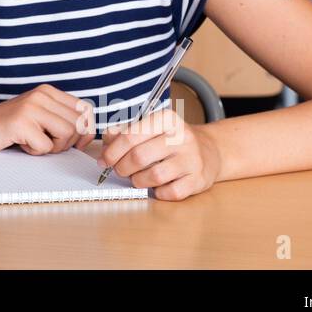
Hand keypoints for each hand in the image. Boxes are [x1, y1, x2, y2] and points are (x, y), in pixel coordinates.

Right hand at [0, 84, 96, 154]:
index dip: (86, 131)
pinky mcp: (21, 122)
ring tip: (33, 142)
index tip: (76, 143)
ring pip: (66, 134)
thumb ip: (60, 118)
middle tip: (46, 143)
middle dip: (67, 142)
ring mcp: (31, 107)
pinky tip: (20, 143)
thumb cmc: (8, 127)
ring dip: (52, 147)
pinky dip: (35, 151)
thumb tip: (89, 134)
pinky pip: (46, 146)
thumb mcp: (38, 116)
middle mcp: (42, 95)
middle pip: (78, 124)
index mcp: (48, 91)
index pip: (85, 110)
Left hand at [98, 108, 220, 200]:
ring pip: (154, 176)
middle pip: (139, 156)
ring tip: (137, 178)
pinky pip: (171, 192)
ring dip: (138, 181)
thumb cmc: (170, 140)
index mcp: (166, 119)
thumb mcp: (149, 128)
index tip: (104, 161)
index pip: (130, 136)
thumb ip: (123, 133)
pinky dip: (159, 193)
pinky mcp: (198, 179)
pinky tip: (158, 186)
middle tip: (119, 171)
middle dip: (122, 167)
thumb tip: (104, 147)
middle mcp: (181, 136)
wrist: (208, 151)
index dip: (112, 152)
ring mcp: (192, 159)